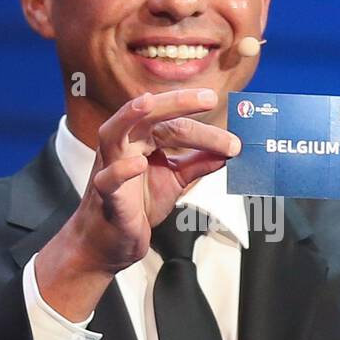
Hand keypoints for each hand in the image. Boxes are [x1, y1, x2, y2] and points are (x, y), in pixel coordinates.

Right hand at [62, 87, 241, 275]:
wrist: (112, 240)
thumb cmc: (138, 204)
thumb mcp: (175, 180)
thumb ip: (198, 164)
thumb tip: (228, 152)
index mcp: (142, 138)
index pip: (175, 124)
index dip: (205, 130)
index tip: (234, 139)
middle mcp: (125, 145)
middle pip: (147, 115)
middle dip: (177, 102)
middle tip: (209, 99)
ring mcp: (110, 166)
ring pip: (114, 132)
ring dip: (129, 115)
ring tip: (148, 103)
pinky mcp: (105, 193)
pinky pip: (109, 178)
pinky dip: (122, 170)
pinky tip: (138, 164)